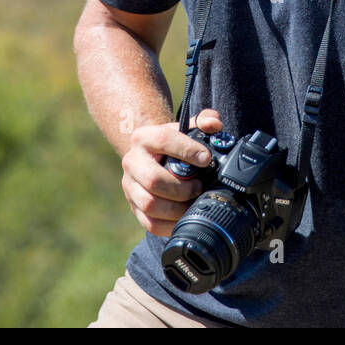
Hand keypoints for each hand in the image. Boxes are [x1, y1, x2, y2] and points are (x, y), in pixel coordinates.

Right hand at [121, 109, 223, 236]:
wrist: (151, 157)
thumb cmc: (173, 143)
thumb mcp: (186, 128)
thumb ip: (204, 120)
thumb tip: (215, 125)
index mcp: (144, 138)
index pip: (163, 140)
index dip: (186, 150)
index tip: (206, 159)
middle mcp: (132, 161)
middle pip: (153, 180)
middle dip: (181, 188)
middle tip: (199, 187)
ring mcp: (130, 186)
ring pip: (150, 204)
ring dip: (177, 208)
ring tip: (193, 203)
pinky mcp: (133, 207)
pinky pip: (150, 223)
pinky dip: (171, 224)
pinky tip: (185, 216)